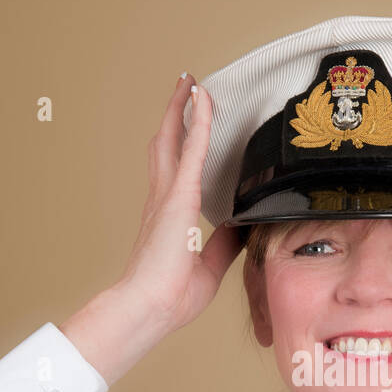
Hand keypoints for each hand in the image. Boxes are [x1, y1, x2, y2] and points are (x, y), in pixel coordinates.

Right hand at [115, 74, 243, 336]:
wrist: (150, 307)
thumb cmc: (171, 297)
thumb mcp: (209, 266)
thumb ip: (223, 245)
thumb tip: (240, 228)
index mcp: (167, 217)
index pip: (175, 171)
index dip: (181, 146)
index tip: (189, 127)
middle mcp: (162, 199)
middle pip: (166, 145)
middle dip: (175, 115)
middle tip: (185, 90)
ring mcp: (168, 194)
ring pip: (173, 138)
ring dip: (182, 108)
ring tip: (190, 84)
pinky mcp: (178, 195)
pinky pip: (192, 147)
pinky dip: (198, 121)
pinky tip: (203, 99)